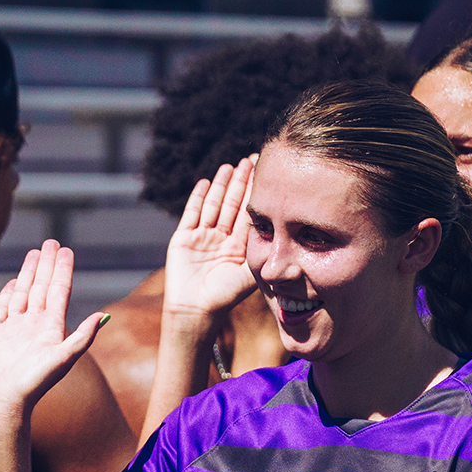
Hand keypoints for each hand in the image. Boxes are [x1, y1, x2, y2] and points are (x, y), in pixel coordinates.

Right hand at [0, 241, 106, 416]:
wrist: (2, 402)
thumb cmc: (33, 384)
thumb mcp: (62, 359)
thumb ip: (82, 337)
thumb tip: (104, 316)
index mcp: (51, 327)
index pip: (59, 291)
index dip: (63, 270)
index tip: (66, 249)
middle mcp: (34, 325)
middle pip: (42, 286)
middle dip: (47, 264)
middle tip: (51, 241)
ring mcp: (14, 328)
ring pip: (24, 292)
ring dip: (29, 273)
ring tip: (35, 253)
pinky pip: (3, 307)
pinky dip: (8, 293)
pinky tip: (14, 282)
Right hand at [164, 157, 256, 321]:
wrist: (196, 311)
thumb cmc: (225, 297)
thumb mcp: (249, 275)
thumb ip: (263, 257)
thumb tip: (288, 243)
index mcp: (239, 247)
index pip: (249, 215)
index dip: (257, 195)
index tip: (267, 176)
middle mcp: (222, 239)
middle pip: (232, 205)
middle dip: (242, 183)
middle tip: (252, 160)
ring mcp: (202, 238)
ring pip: (213, 205)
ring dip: (221, 185)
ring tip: (230, 166)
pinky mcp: (183, 238)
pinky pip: (191, 214)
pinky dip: (197, 198)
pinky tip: (204, 182)